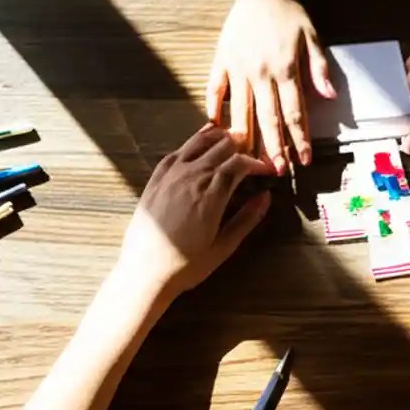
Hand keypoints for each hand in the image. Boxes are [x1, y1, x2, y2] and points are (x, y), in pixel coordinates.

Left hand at [119, 125, 273, 296]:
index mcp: (211, 195)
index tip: (266, 168)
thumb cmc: (186, 265)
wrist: (144, 272)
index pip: (239, 164)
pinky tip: (198, 144)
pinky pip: (176, 152)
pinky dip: (192, 143)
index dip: (256, 162)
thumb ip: (246, 219)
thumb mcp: (223, 247)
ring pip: (198, 143)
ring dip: (217, 138)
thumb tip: (265, 197)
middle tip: (252, 150)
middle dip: (241, 146)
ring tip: (230, 137)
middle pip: (221, 148)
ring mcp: (171, 176)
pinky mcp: (156, 180)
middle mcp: (191, 178)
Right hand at [207, 0, 335, 173]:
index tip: (304, 159)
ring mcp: (238, 68)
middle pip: (268, 118)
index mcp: (285, 68)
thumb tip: (330, 97)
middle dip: (273, 148)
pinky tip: (215, 129)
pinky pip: (215, 90)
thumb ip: (319, 69)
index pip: (295, 112)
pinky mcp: (221, 61)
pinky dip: (214, 110)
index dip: (300, 139)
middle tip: (276, 171)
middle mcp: (261, 73)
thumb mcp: (311, 37)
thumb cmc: (289, 14)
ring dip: (245, 138)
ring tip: (246, 161)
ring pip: (241, 111)